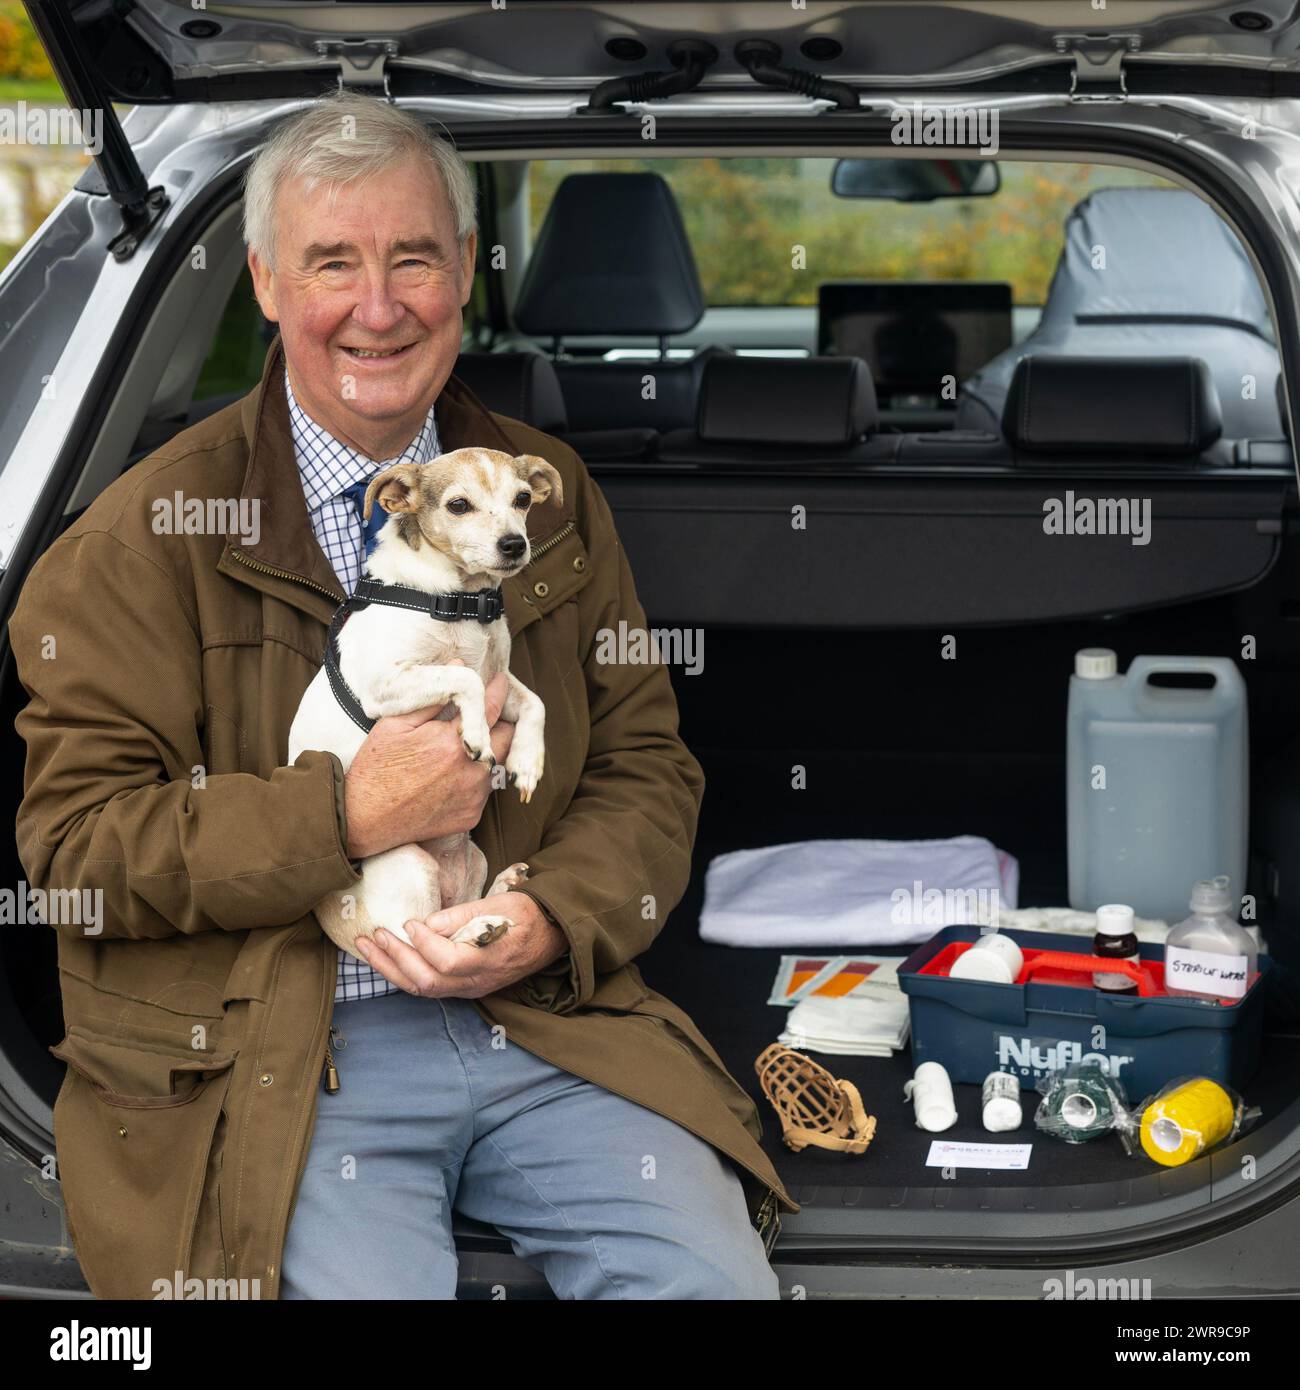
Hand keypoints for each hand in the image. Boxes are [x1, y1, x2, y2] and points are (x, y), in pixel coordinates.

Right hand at [343, 660, 514, 859]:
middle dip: (500, 724)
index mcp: (452, 742)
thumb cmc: (377, 768)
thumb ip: (432, 698)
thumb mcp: (395, 725)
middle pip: (507, 737)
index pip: (491, 708)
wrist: (365, 819)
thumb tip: (458, 668)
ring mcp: (474, 795)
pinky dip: (478, 779)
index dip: (499, 691)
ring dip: (490, 751)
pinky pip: (487, 791)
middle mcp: (471, 770)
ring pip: (499, 764)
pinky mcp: (472, 815)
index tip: (500, 681)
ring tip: (468, 745)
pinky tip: (456, 775)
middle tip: (485, 717)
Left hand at [354, 892, 566, 998]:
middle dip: (396, 959)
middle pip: (428, 982)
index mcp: (490, 959)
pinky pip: (429, 987)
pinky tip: (387, 958)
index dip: (423, 944)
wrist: (550, 935)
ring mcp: (470, 988)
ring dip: (392, 969)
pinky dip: (404, 974)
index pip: (447, 961)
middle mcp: (478, 981)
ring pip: (423, 989)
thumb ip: (461, 916)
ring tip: (368, 948)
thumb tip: (425, 924)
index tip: (409, 922)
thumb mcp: (499, 905)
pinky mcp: (465, 988)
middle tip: (375, 935)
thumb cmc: (526, 914)